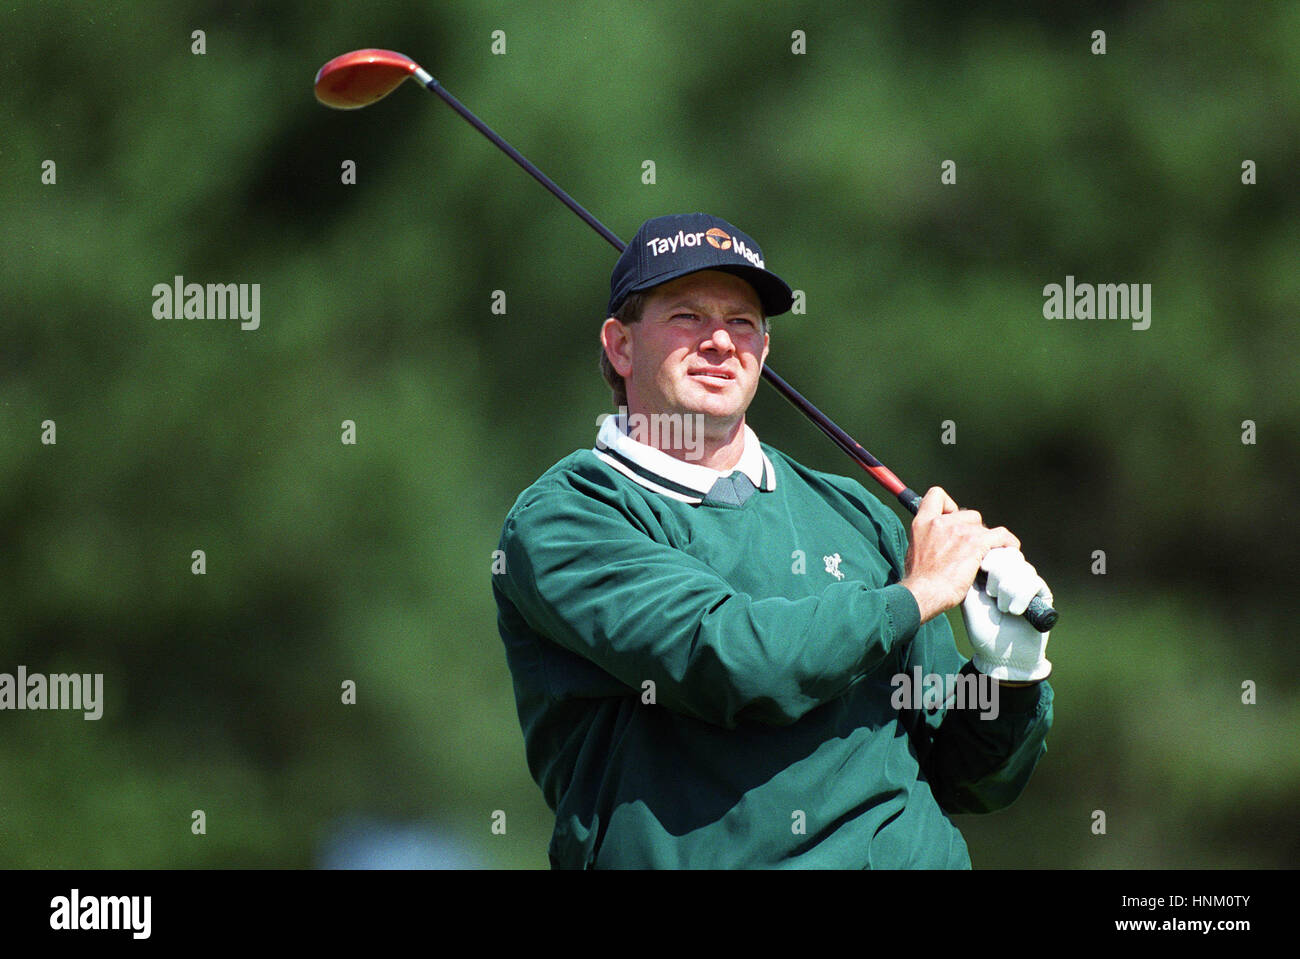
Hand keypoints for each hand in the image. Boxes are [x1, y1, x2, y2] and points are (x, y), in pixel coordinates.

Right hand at [901, 487, 1019, 622]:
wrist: (923, 593)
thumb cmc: (918, 581)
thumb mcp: (914, 552)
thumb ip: (927, 540)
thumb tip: (938, 544)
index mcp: (923, 522)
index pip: (937, 495)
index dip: (950, 505)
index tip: (953, 517)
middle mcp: (941, 522)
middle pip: (969, 514)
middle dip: (973, 529)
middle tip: (971, 548)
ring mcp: (959, 531)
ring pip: (984, 528)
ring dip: (986, 541)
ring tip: (986, 556)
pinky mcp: (975, 543)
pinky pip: (1001, 536)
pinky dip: (1008, 542)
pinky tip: (1009, 549)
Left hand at [961, 547, 1052, 682]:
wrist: (1003, 656)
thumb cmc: (983, 631)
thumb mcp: (969, 600)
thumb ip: (970, 576)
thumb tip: (974, 552)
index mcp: (992, 574)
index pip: (995, 549)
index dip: (991, 554)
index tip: (984, 566)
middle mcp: (1011, 575)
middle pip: (1009, 554)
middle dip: (998, 572)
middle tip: (991, 593)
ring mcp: (1028, 583)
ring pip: (1021, 567)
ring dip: (1008, 589)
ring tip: (1002, 608)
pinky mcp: (1043, 594)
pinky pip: (1034, 581)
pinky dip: (1021, 596)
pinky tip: (1014, 611)